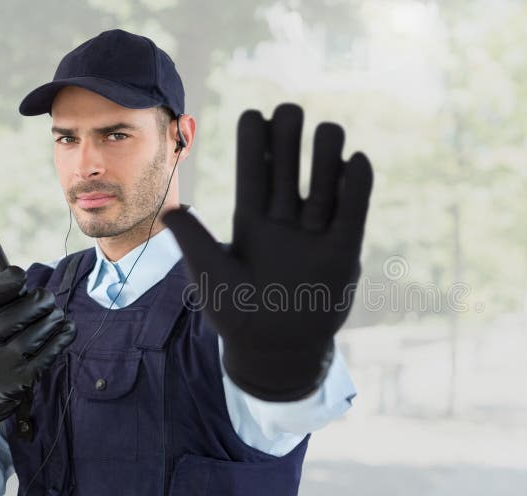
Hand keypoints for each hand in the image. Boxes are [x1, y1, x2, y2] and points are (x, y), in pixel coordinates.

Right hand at [0, 259, 76, 424]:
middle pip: (30, 306)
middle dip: (44, 298)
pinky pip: (57, 345)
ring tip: (52, 316)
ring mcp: (5, 361)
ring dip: (56, 316)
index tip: (21, 276)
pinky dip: (66, 332)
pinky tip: (65, 327)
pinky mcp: (25, 375)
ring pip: (48, 323)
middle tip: (45, 299)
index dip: (11, 279)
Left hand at [164, 103, 371, 400]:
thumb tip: (170, 210)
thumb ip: (195, 243)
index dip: (254, 145)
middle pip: (288, 171)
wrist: (276, 353)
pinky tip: (356, 161)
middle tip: (290, 110)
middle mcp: (283, 222)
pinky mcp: (343, 252)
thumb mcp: (211, 278)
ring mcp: (315, 235)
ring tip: (327, 128)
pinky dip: (357, 189)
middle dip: (289, 141)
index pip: (253, 173)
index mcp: (251, 222)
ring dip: (325, 157)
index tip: (254, 115)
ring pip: (323, 186)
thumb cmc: (237, 318)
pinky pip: (353, 214)